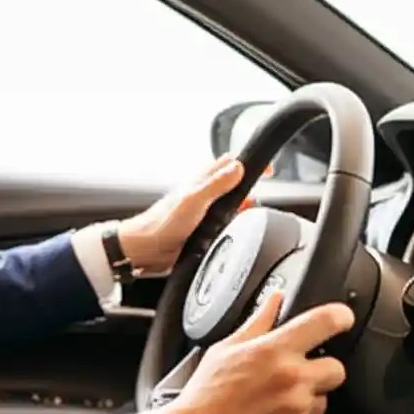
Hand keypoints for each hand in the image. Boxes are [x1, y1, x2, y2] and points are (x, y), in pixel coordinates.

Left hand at [117, 154, 264, 275]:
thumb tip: (238, 167)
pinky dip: (231, 223)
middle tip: (257, 196)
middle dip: (248, 186)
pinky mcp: (199, 229)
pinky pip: (221, 221)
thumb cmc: (162, 225)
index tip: (268, 170)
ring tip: (248, 214)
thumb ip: (216, 184)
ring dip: (240, 206)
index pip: (229, 162)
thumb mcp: (194, 200)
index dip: (249, 162)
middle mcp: (201, 194)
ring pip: (228, 203)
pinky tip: (232, 231)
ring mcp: (201, 211)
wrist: (146, 251)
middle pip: (231, 182)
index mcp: (200, 181)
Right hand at [158, 292, 353, 413]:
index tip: (341, 318)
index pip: (325, 323)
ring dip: (308, 396)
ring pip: (323, 398)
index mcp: (274, 351)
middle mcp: (292, 379)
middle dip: (323, 368)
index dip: (340, 317)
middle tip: (300, 371)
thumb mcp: (226, 349)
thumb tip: (274, 300)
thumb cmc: (205, 395)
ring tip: (277, 398)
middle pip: (337, 368)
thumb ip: (258, 322)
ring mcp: (297, 410)